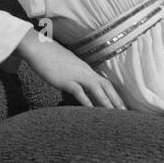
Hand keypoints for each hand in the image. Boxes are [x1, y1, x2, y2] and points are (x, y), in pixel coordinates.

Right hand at [13, 29, 127, 108]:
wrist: (39, 48)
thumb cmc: (50, 58)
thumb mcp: (67, 68)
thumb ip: (74, 77)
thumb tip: (78, 87)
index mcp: (86, 69)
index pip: (105, 82)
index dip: (114, 94)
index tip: (121, 105)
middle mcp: (85, 71)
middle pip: (106, 85)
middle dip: (116, 99)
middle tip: (125, 113)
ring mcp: (76, 75)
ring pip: (96, 88)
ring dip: (106, 101)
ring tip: (113, 114)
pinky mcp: (65, 79)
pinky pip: (78, 90)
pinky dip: (86, 100)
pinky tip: (91, 110)